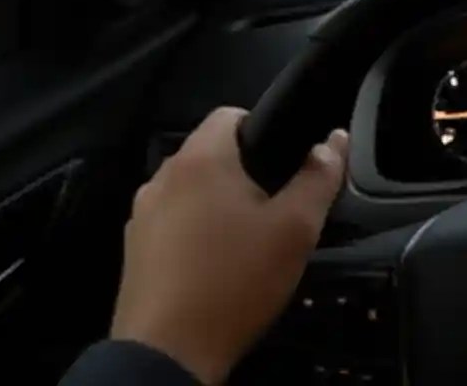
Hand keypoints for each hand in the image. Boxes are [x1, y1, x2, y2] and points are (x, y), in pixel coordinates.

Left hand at [110, 107, 348, 383]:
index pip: (232, 113)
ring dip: (220, 204)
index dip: (266, 130)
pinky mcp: (133, 250)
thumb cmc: (236, 280)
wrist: (169, 352)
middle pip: (212, 154)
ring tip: (249, 242)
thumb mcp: (295, 229)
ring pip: (192, 191)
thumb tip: (334, 140)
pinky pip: (173, 223)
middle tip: (279, 209)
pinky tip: (217, 266)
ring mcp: (141, 214)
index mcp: (200, 159)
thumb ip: (319, 177)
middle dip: (246, 172)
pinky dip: (196, 233)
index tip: (289, 165)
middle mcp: (161, 177)